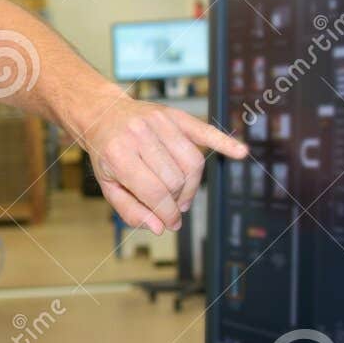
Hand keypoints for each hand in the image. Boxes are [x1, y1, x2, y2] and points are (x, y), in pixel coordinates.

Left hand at [81, 87, 246, 234]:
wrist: (103, 114)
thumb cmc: (107, 154)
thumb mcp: (108, 186)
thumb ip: (130, 211)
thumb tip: (160, 228)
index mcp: (119, 154)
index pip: (155, 192)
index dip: (167, 213)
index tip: (172, 223)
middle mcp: (139, 135)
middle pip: (176, 179)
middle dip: (176, 199)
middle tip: (171, 205)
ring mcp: (159, 122)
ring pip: (192, 162)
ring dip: (190, 185)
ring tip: (181, 194)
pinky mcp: (175, 115)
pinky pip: (205, 131)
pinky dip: (224, 142)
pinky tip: (240, 152)